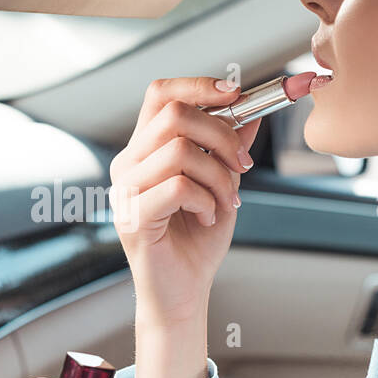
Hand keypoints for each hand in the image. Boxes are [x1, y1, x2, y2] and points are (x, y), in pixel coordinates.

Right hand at [109, 76, 303, 321]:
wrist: (184, 292)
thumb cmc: (196, 241)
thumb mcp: (221, 184)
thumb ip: (228, 148)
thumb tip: (252, 111)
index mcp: (144, 149)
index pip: (161, 94)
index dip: (198, 85)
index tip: (235, 94)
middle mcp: (128, 164)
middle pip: (175, 114)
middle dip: (222, 134)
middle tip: (242, 164)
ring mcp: (125, 190)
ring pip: (180, 150)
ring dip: (218, 176)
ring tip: (225, 201)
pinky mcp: (133, 217)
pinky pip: (179, 186)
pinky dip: (206, 200)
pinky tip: (208, 217)